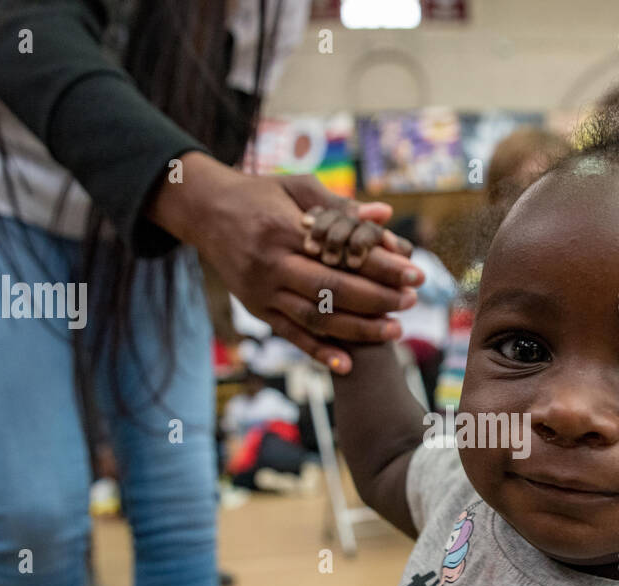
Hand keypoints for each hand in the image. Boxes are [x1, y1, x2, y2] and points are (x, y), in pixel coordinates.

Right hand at [148, 152, 422, 372]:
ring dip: (358, 328)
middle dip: (377, 299)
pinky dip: (319, 352)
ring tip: (394, 328)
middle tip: (410, 300)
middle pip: (333, 290)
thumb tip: (384, 218)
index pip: (343, 253)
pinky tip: (347, 364)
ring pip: (315, 318)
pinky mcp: (256, 310)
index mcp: (283, 229)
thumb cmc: (259, 194)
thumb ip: (340, 206)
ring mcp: (261, 292)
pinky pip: (291, 336)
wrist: (204, 210)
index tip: (414, 272)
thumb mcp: (297, 187)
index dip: (382, 265)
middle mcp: (270, 265)